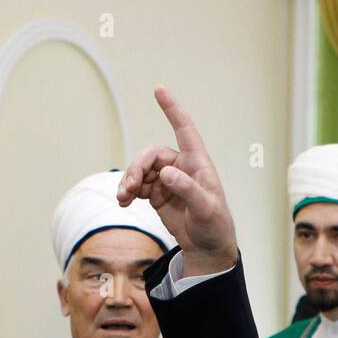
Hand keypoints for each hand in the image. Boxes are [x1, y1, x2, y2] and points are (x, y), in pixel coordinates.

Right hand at [118, 86, 238, 275]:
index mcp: (198, 163)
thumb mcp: (206, 209)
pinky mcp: (158, 194)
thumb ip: (188, 190)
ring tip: (123, 198)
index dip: (172, 109)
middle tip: (130, 187)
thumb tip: (166, 172)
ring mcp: (168, 180)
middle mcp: (181, 166)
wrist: (207, 248)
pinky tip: (124, 201)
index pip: (185, 130)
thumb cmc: (214, 226)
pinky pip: (138, 185)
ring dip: (129, 181)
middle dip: (137, 167)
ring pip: (141, 170)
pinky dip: (128, 191)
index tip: (159, 89)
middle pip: (151, 155)